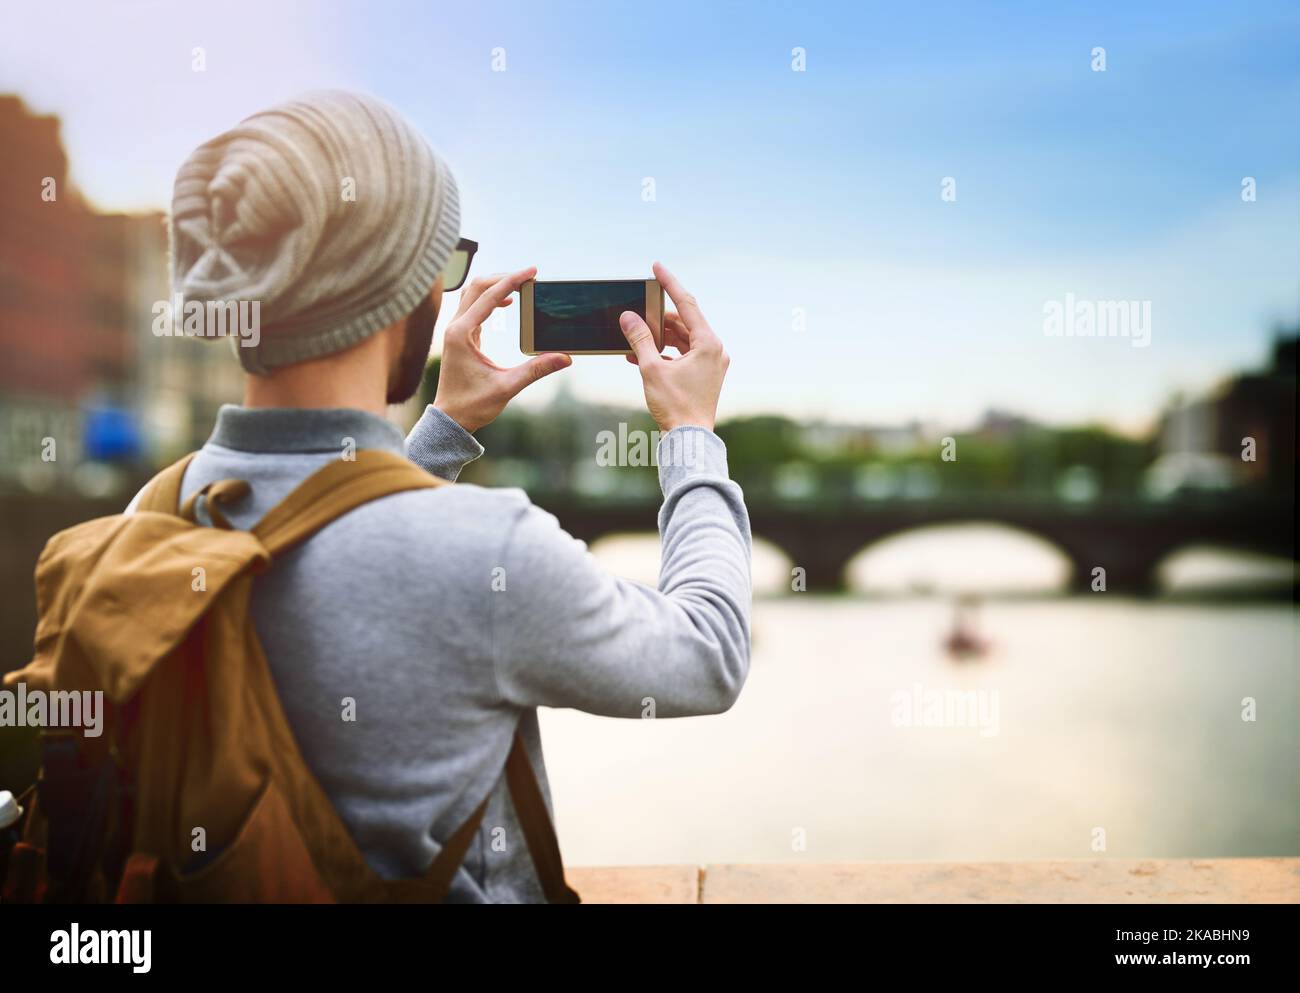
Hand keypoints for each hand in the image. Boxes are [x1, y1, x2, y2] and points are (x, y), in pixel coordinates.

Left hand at [433, 267, 570, 432]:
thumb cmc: (472, 405)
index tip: (531, 271)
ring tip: (521, 286)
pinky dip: (491, 299)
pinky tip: (508, 303)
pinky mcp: (460, 336)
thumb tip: (564, 358)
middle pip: (477, 287)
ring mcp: (456, 330)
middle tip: (529, 276)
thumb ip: (536, 370)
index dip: (512, 280)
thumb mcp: (507, 387)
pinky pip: (474, 307)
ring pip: (473, 294)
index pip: (488, 297)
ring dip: (496, 286)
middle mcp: (455, 328)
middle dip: (503, 277)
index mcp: (461, 335)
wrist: (451, 418)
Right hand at [621, 262, 728, 431]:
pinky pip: (682, 356)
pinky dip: (663, 354)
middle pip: (683, 323)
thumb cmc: (675, 406)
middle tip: (635, 314)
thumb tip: (628, 317)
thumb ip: (639, 339)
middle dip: (657, 319)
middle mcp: (714, 351)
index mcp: (708, 344)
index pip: (686, 304)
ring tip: (633, 338)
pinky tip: (640, 357)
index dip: (669, 284)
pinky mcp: (704, 376)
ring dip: (657, 338)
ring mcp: (711, 364)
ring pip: (681, 340)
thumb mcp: (651, 369)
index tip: (657, 267)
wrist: (689, 439)